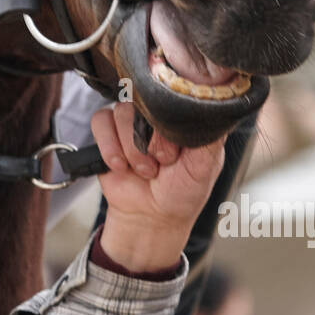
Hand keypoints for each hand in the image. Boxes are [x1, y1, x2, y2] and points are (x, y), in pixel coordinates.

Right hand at [90, 103, 226, 272]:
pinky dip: (109, 148)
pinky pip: (100, 121)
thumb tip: (214, 105)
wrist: (151, 217)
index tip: (175, 155)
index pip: (172, 97)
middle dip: (150, 142)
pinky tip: (121, 166)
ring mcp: (131, 119)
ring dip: (131, 150)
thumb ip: (210, 135)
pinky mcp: (108, 129)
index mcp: (182, 116)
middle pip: (143, 103)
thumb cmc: (182, 192)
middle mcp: (156, 113)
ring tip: (144, 170)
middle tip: (160, 164)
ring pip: (121, 112)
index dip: (169, 128)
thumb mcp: (205, 165)